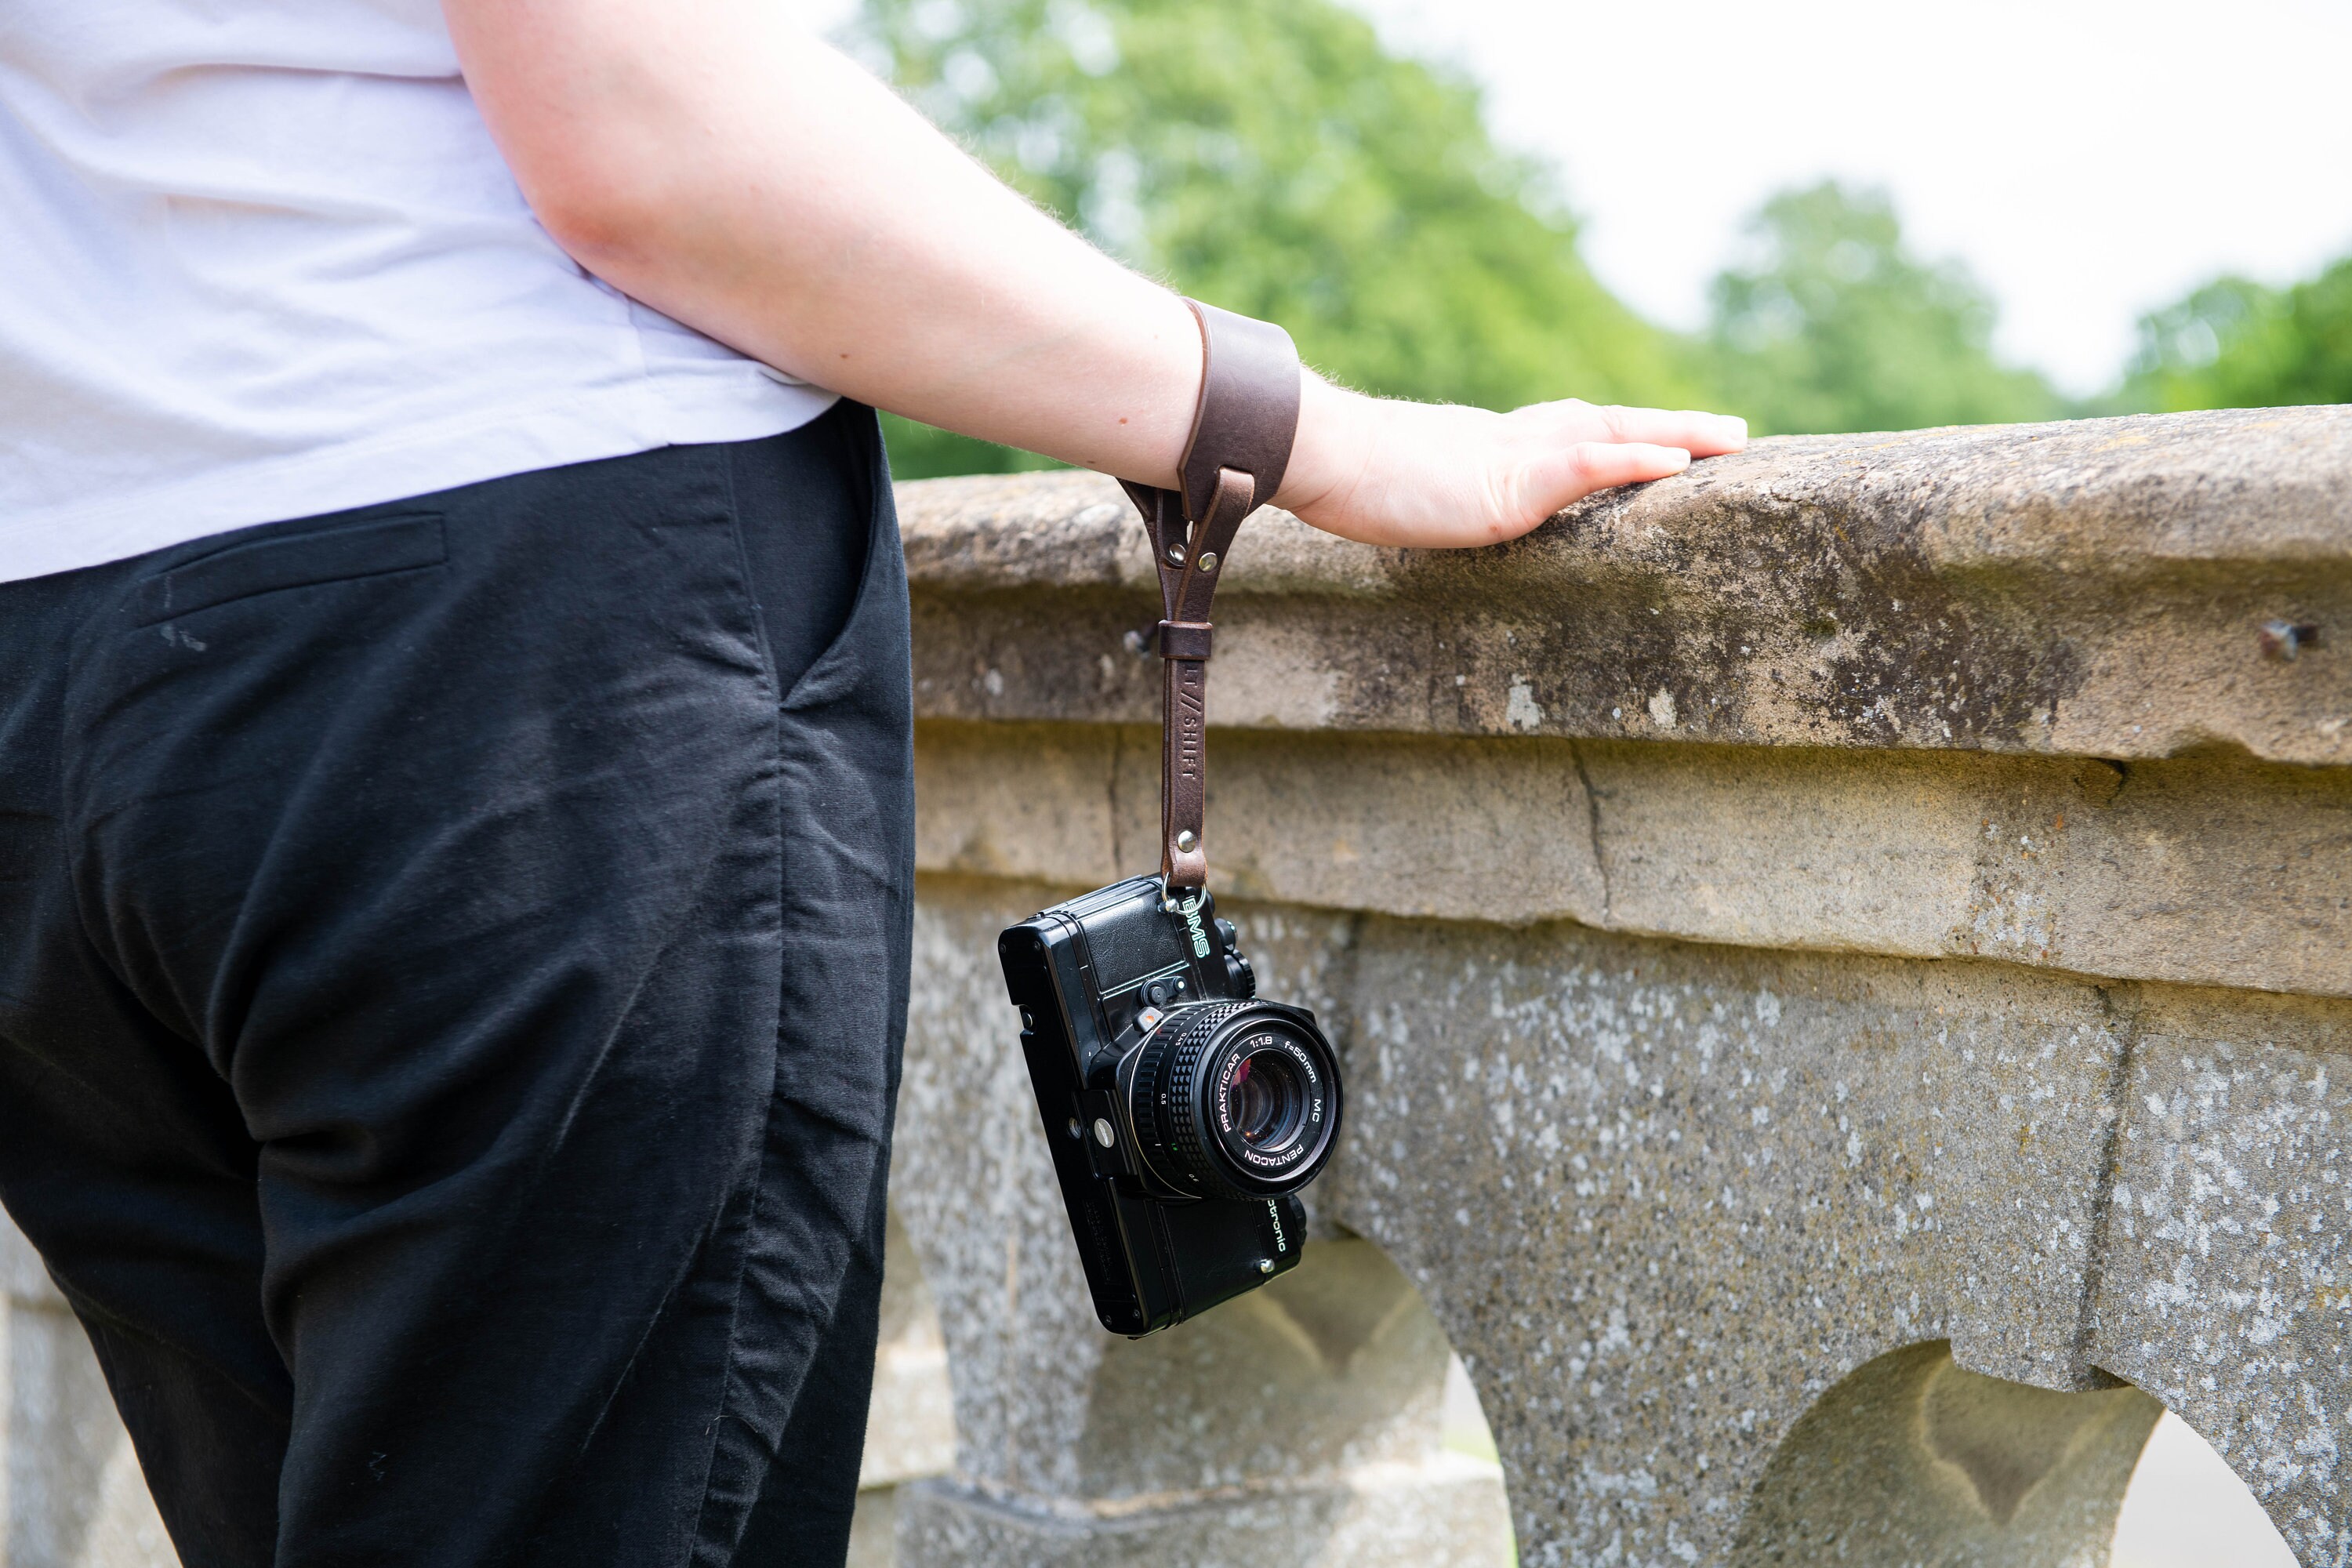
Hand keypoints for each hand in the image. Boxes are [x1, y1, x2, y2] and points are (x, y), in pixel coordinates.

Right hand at [1276, 377, 1747, 548]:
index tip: (1659, 437)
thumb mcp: (1399, 487)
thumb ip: (1427, 492)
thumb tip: (1416, 506)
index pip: (1567, 434)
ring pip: (1610, 434)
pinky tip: (1677, 461)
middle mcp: (1511, 442)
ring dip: (1675, 435)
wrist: (1316, 451)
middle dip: (1669, 427)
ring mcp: (1513, 459)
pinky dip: (1632, 458)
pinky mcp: (1507, 481)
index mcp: (1487, 448)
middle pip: (1607, 423)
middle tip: (1728, 434)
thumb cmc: (1340, 475)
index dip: (1618, 433)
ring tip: (1729, 439)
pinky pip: (1582, 466)